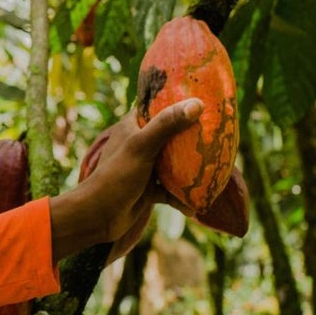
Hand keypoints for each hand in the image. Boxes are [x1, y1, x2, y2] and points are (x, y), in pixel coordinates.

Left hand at [47, 99, 204, 261]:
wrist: (98, 215)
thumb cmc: (116, 175)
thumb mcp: (142, 146)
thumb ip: (167, 124)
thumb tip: (196, 104)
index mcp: (133, 126)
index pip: (157, 106)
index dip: (178, 101)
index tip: (203, 98)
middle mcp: (140, 143)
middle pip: (172, 135)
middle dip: (192, 137)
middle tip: (217, 134)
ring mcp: (145, 167)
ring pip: (174, 164)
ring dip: (191, 169)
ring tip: (213, 170)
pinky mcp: (149, 189)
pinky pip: (171, 191)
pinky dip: (182, 197)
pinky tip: (196, 206)